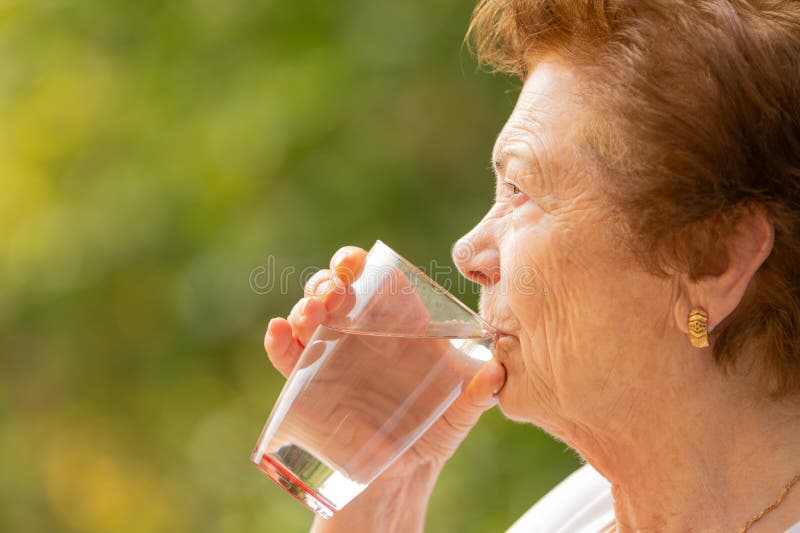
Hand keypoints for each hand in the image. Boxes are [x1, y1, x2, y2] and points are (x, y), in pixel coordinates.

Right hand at [265, 245, 505, 475]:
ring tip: (311, 313)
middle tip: (333, 288)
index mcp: (397, 325)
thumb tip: (497, 371)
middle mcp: (361, 332)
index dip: (361, 264)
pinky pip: (289, 357)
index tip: (355, 261)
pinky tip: (278, 332)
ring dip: (304, 306)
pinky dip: (279, 343)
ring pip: (309, 316)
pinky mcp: (308, 383)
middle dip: (327, 280)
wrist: (400, 472)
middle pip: (336, 291)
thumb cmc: (433, 429)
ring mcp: (331, 354)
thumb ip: (479, 390)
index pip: (376, 281)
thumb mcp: (461, 411)